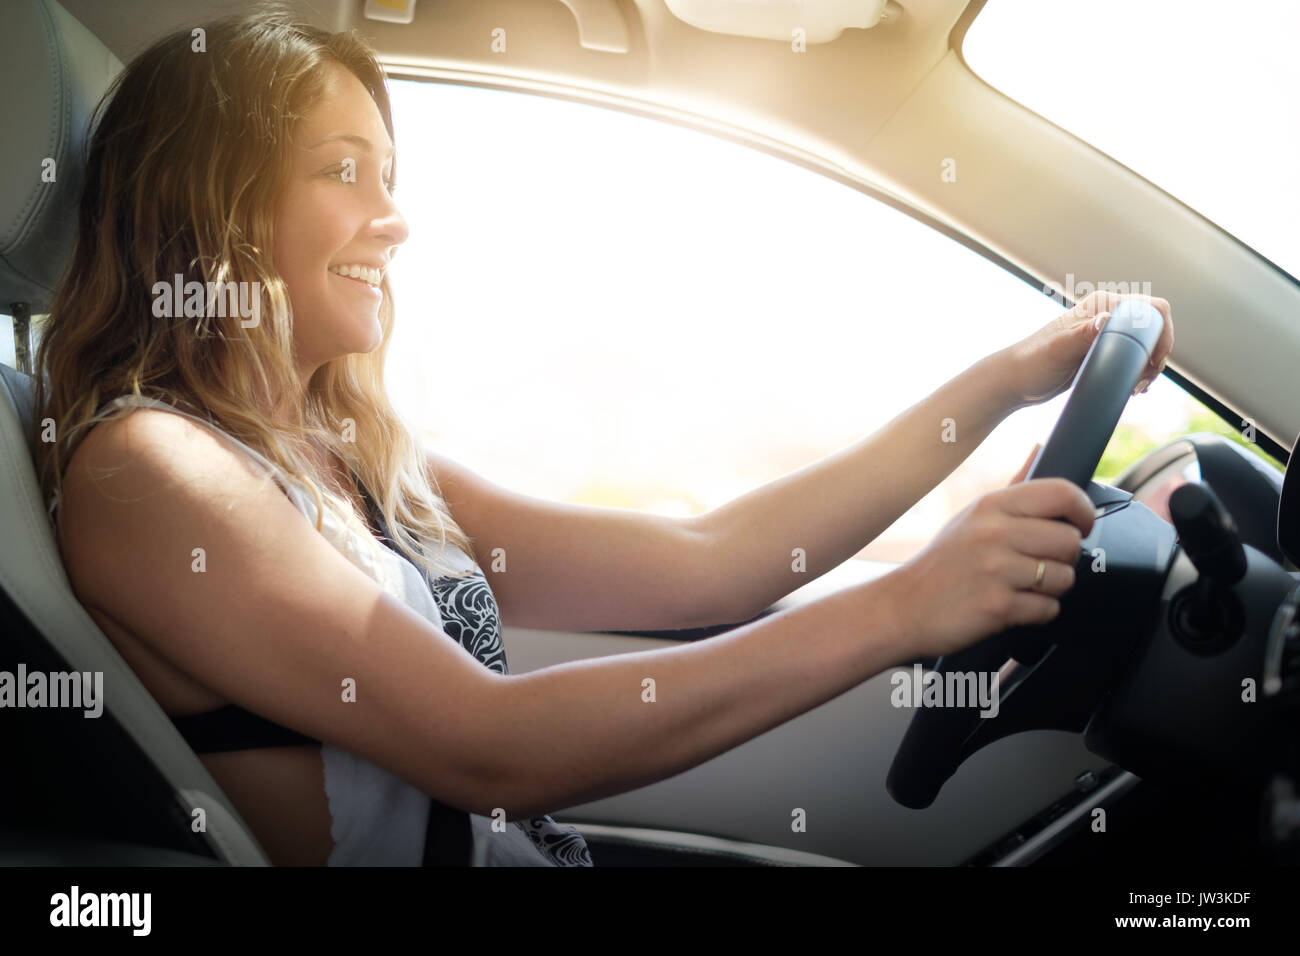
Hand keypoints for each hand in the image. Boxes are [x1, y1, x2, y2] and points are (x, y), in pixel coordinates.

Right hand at [882, 475, 1094, 658]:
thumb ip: (1014, 486)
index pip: (1062, 493)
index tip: (1080, 525)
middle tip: (1043, 563)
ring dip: (1052, 588)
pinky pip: (1048, 609)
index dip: (1084, 511)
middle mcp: (994, 533)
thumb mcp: (972, 515)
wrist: (904, 607)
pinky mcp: (998, 606)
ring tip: (1024, 586)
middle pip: (1070, 540)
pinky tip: (1014, 605)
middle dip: (1065, 558)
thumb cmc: (943, 562)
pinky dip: (1038, 612)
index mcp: (991, 506)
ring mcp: (996, 570)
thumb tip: (1041, 449)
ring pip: (1064, 577)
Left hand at [1004, 290, 1174, 407]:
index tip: (1153, 362)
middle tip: (1143, 381)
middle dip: (1157, 354)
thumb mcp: (1058, 350)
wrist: (1015, 382)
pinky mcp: (1104, 351)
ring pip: (1147, 344)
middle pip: (1154, 327)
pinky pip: (1135, 356)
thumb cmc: (1031, 363)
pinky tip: (1133, 386)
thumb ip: (1082, 334)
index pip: (1152, 309)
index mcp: (1101, 305)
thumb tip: (1106, 320)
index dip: (1162, 334)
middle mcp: (1107, 315)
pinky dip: (1140, 371)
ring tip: (1137, 387)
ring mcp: (1107, 334)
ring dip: (1150, 366)